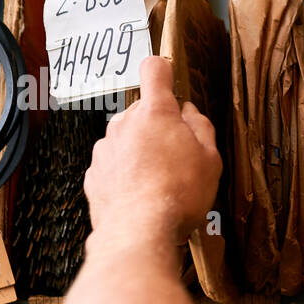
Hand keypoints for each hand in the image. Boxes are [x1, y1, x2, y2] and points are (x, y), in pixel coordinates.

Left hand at [83, 56, 221, 254]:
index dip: (164, 71)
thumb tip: (189, 113)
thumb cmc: (178, 195)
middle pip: (143, 112)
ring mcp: (105, 149)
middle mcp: (124, 124)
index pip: (155, 71)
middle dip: (159, 128)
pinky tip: (142, 196)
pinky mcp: (94, 174)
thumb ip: (200, 128)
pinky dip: (127, 176)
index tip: (169, 80)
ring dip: (142, 153)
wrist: (138, 232)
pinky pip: (115, 166)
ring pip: (127, 140)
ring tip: (161, 184)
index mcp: (155, 114)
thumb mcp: (210, 160)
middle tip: (180, 157)